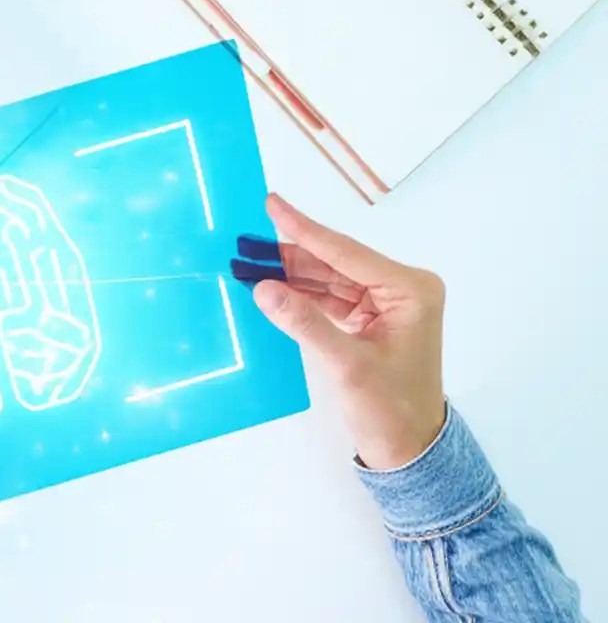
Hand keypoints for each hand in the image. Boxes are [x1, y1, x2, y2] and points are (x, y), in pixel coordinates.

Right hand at [251, 194, 447, 469]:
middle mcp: (400, 289)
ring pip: (328, 279)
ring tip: (247, 263)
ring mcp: (384, 304)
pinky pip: (328, 299)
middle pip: (334, 263)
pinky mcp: (369, 320)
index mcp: (410, 290)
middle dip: (289, 255)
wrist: (408, 449)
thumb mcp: (346, 366)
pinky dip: (299, 295)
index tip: (272, 204)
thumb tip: (263, 288)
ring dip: (289, 274)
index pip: (346, 253)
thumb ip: (304, 323)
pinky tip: (269, 287)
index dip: (304, 230)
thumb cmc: (390, 409)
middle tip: (244, 243)